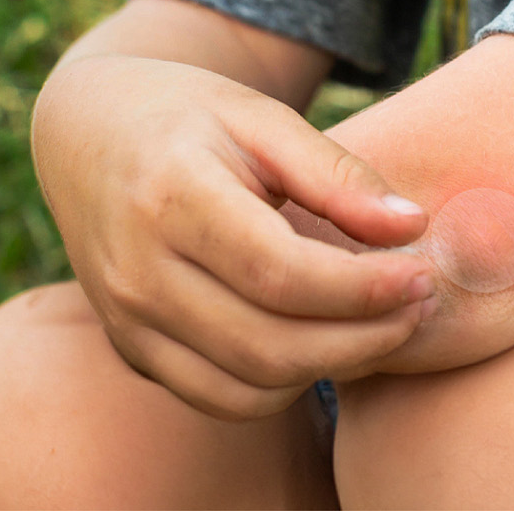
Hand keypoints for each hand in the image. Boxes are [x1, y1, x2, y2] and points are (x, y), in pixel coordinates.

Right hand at [31, 53, 437, 419]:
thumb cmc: (189, 115)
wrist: (89, 134)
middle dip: (364, 336)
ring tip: (393, 325)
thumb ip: (336, 173)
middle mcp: (138, 272)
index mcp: (170, 198)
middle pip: (267, 343)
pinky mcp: (131, 350)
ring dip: (334, 368)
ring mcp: (127, 321)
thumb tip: (412, 226)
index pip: (279, 272)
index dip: (362, 288)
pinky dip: (285, 386)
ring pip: (246, 386)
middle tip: (424, 305)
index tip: (424, 275)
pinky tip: (333, 344)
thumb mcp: (263, 117)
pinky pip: (218, 397)